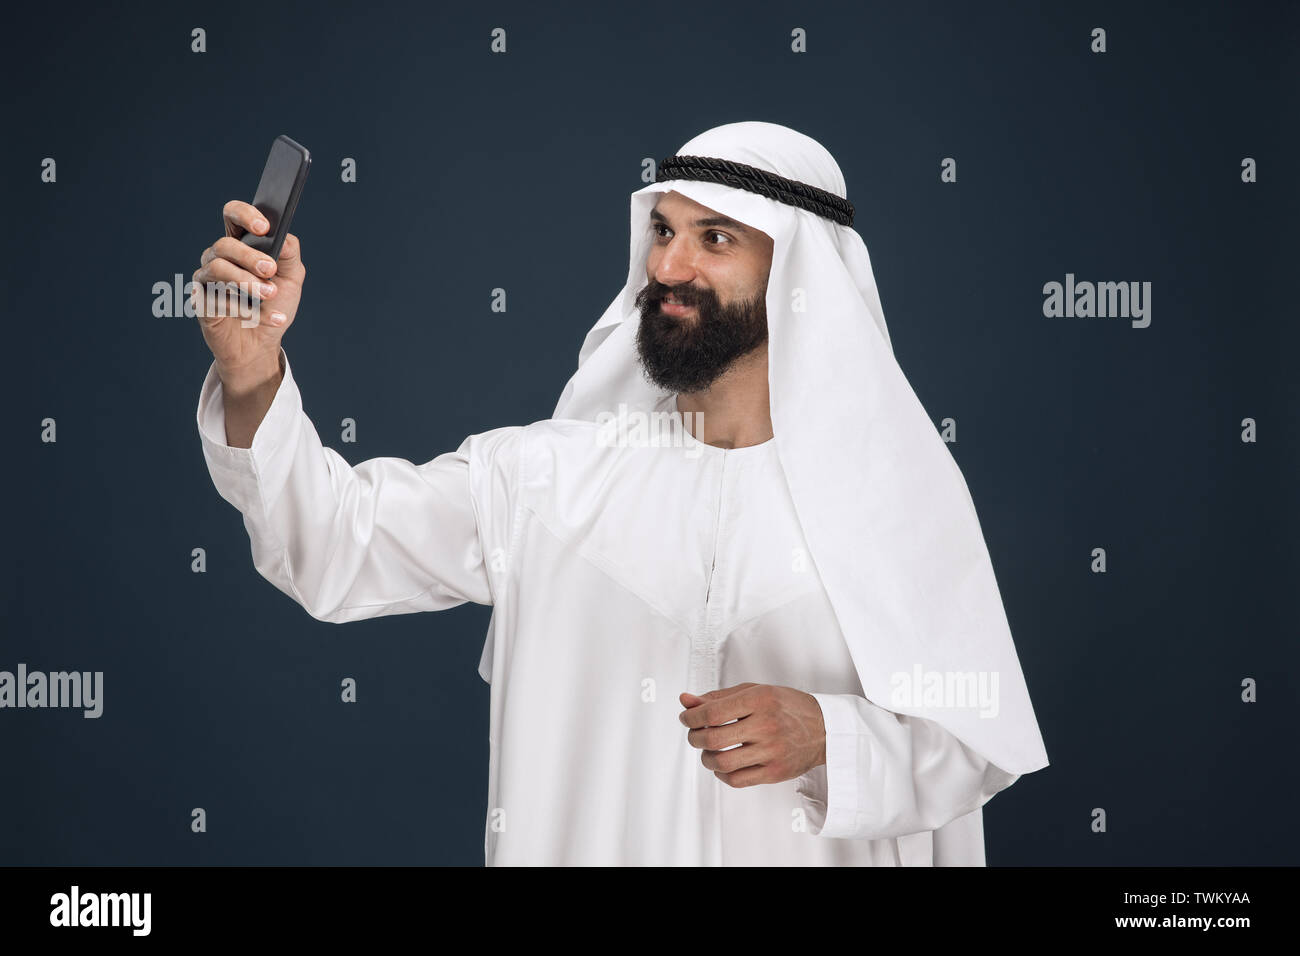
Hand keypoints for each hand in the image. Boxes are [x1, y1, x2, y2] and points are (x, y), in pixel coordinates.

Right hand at [192, 200, 306, 389]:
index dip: (244, 215)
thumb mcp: (291, 279)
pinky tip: (274, 320)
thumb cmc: (274, 306)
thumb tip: (283, 236)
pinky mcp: (200, 302)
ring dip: (247, 281)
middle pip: (224, 244)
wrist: (262, 344)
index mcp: (240, 245)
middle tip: (270, 269)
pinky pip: (217, 299)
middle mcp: (218, 258)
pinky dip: (247, 311)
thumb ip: (289, 254)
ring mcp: (206, 279)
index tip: (264, 227)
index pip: (232, 216)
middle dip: (249, 256)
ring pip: (217, 268)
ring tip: (270, 294)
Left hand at [678, 682, 825, 787]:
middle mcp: (766, 725)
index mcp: (759, 700)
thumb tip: (686, 700)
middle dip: (694, 738)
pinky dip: (721, 774)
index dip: (691, 717)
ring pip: (722, 763)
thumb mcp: (754, 691)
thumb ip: (718, 697)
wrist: (824, 728)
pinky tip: (724, 764)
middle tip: (695, 734)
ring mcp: (771, 751)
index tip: (687, 717)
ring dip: (706, 758)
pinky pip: (736, 780)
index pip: (712, 713)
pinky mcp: (775, 772)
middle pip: (713, 739)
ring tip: (709, 750)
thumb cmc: (787, 707)